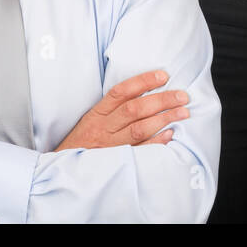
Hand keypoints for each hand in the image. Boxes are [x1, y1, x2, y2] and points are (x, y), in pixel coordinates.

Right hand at [54, 69, 188, 150]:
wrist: (63, 171)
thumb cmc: (82, 142)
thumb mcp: (91, 119)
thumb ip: (113, 108)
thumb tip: (145, 91)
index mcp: (97, 114)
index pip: (121, 92)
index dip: (143, 81)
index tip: (164, 75)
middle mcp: (103, 128)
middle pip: (134, 110)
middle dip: (161, 100)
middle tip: (183, 95)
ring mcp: (110, 147)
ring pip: (139, 129)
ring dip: (164, 119)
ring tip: (183, 112)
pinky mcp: (116, 163)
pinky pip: (139, 152)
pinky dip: (156, 142)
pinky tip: (170, 134)